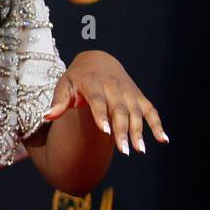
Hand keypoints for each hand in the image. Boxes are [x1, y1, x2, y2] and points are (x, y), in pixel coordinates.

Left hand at [44, 50, 168, 154]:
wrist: (98, 60)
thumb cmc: (77, 78)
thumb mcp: (64, 85)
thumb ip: (58, 101)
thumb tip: (47, 117)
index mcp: (92, 82)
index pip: (97, 99)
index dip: (101, 114)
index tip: (105, 131)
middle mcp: (113, 86)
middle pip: (119, 109)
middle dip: (122, 129)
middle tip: (123, 150)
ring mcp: (128, 91)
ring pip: (135, 112)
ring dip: (139, 131)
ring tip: (139, 150)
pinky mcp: (138, 96)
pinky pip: (150, 110)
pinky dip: (157, 124)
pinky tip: (163, 140)